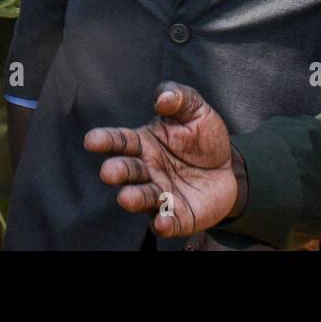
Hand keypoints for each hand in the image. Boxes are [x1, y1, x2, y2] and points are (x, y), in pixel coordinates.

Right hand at [86, 82, 240, 237]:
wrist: (228, 168)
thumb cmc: (203, 137)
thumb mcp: (196, 110)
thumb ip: (180, 98)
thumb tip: (163, 97)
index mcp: (144, 144)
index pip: (120, 141)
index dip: (105, 140)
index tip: (91, 139)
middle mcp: (146, 171)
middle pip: (127, 171)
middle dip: (116, 171)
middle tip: (108, 172)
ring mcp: (159, 195)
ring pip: (141, 198)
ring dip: (133, 198)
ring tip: (127, 197)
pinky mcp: (177, 217)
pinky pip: (167, 222)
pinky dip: (163, 223)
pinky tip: (162, 221)